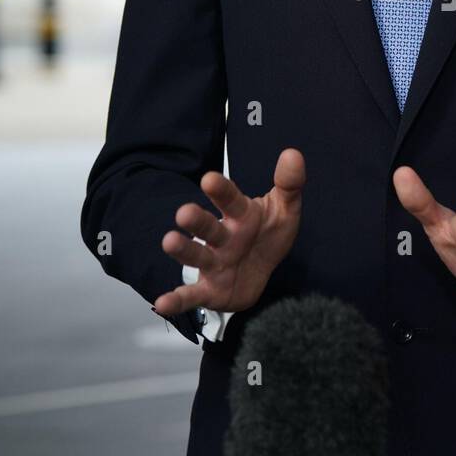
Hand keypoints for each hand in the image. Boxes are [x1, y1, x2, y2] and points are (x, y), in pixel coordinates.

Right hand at [153, 148, 304, 319]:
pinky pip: (192, 295)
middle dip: (197, 220)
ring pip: (197, 256)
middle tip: (184, 213)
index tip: (209, 179)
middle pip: (208, 227)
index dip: (220, 190)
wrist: (262, 273)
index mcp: (239, 215)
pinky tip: (162, 303)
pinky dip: (177, 300)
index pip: (230, 199)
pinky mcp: (210, 289)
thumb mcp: (285, 210)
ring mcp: (214, 263)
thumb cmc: (267, 235)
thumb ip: (289, 184)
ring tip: (169, 242)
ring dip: (183, 250)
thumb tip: (293, 153)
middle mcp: (222, 238)